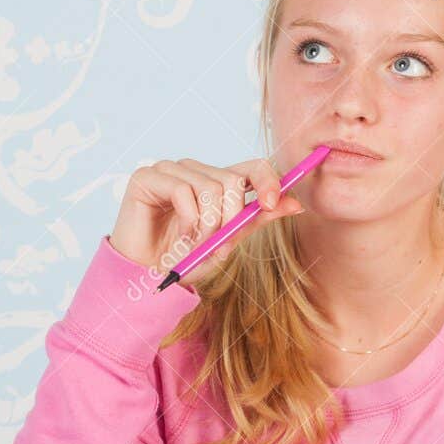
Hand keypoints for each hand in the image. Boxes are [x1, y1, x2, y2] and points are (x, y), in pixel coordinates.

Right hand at [109, 156, 303, 289]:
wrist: (147, 277)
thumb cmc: (184, 259)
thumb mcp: (228, 241)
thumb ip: (257, 219)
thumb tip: (297, 203)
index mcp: (216, 180)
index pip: (252, 166)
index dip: (267, 181)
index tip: (271, 204)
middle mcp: (195, 170)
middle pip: (233, 180)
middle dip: (229, 220)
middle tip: (214, 243)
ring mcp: (170, 170)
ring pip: (210, 188)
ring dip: (206, 227)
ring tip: (192, 244)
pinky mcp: (147, 177)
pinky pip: (183, 192)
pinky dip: (187, 222)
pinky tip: (178, 238)